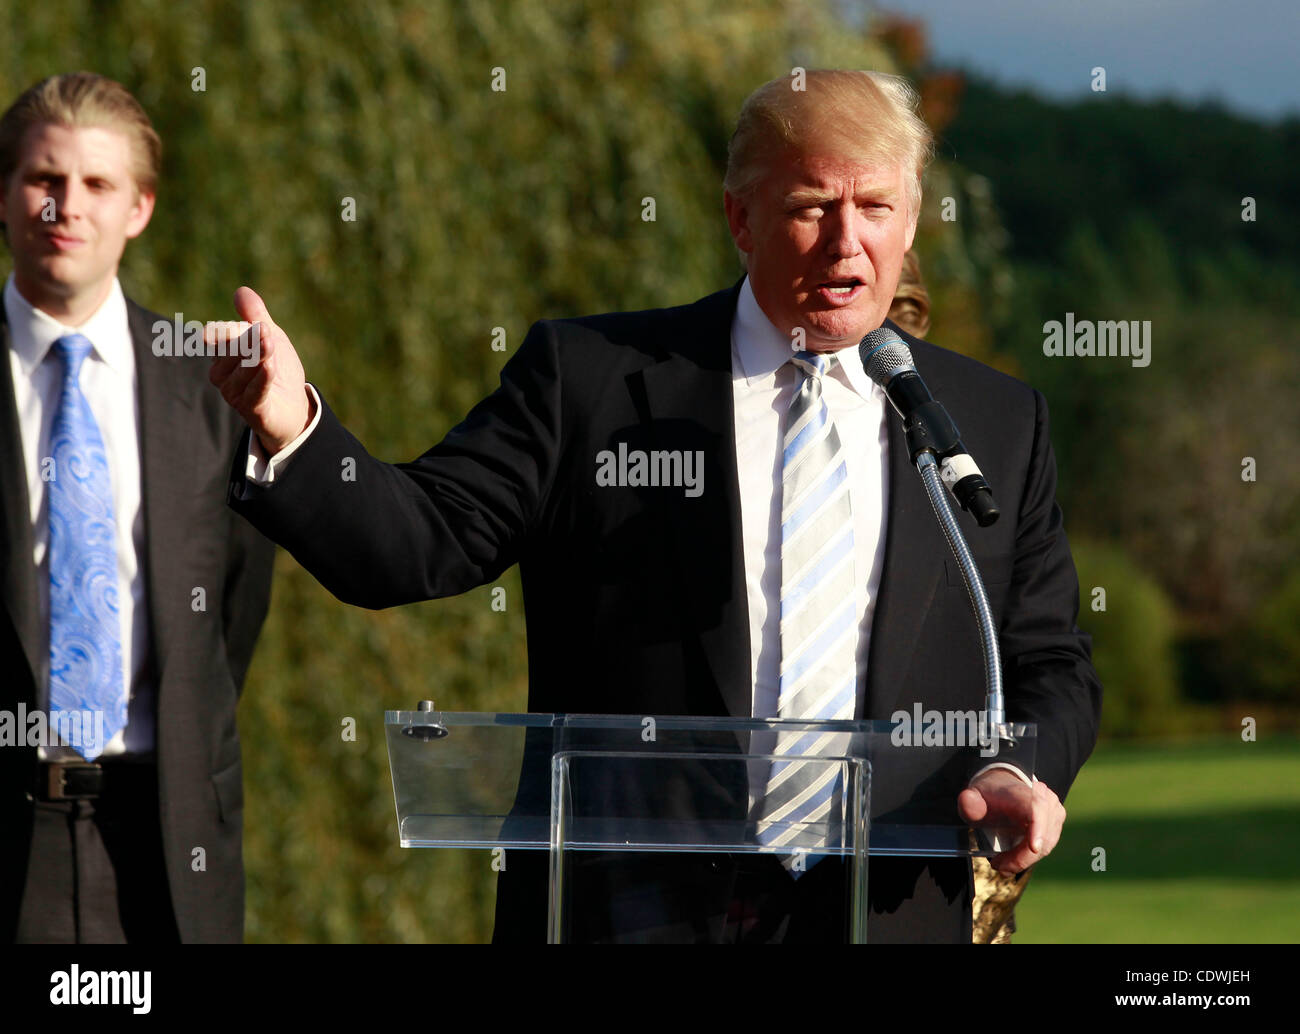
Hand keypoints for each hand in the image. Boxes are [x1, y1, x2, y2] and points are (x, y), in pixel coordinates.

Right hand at [207, 286, 312, 454]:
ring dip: (259, 356)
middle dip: (248, 340)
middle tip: (266, 331)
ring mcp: (233, 393)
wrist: (293, 406)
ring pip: (243, 370)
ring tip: (271, 344)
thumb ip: (256, 316)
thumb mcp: (270, 338)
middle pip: (231, 351)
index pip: (220, 335)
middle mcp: (221, 373)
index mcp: (222, 353)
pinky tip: (269, 366)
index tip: (259, 325)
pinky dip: (261, 378)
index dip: (235, 329)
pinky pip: (254, 391)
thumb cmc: (277, 369)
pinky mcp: (250, 409)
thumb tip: (241, 291)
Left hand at [957, 768, 1065, 874]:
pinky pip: (1046, 846)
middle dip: (1019, 858)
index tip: (1033, 848)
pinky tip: (1012, 860)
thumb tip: (967, 799)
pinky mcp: (1056, 822)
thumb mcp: (973, 798)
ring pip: (1045, 845)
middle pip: (1040, 836)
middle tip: (997, 866)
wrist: (1001, 786)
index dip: (1038, 828)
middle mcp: (1044, 799)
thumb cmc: (988, 795)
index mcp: (1024, 792)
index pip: (1036, 809)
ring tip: (1001, 863)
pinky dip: (1028, 857)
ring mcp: (1054, 811)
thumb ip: (969, 803)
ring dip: (1023, 860)